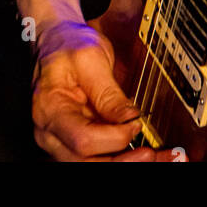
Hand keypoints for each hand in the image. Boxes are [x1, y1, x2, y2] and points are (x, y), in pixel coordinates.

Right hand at [31, 19, 188, 161]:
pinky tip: (143, 155)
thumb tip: (130, 118)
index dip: (114, 138)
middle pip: (87, 162)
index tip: (136, 124)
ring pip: (93, 165)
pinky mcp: (74, 144)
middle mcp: (50, 132)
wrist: (57, 41)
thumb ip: (109, 92)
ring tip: (156, 156)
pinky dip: (122, 158)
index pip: (83, 139)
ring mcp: (60, 141)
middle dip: (124, 161)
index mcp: (50, 108)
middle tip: (152, 153)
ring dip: (126, 163)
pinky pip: (98, 158)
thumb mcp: (90, 58)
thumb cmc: (67, 45)